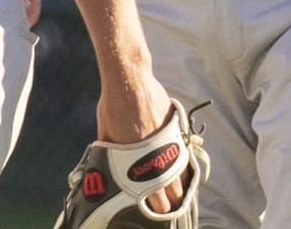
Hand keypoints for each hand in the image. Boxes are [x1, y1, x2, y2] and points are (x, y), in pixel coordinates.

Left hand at [96, 72, 185, 213]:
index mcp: (137, 158)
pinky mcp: (175, 128)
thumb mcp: (106, 133)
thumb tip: (105, 165)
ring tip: (179, 196)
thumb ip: (111, 152)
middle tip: (169, 209)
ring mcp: (168, 141)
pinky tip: (184, 172)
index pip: (152, 192)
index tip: (157, 211)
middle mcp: (155, 152)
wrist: (130, 79)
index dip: (156, 205)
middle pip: (170, 187)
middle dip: (171, 201)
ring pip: (181, 172)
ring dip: (180, 185)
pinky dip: (184, 165)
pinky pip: (184, 153)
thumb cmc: (113, 105)